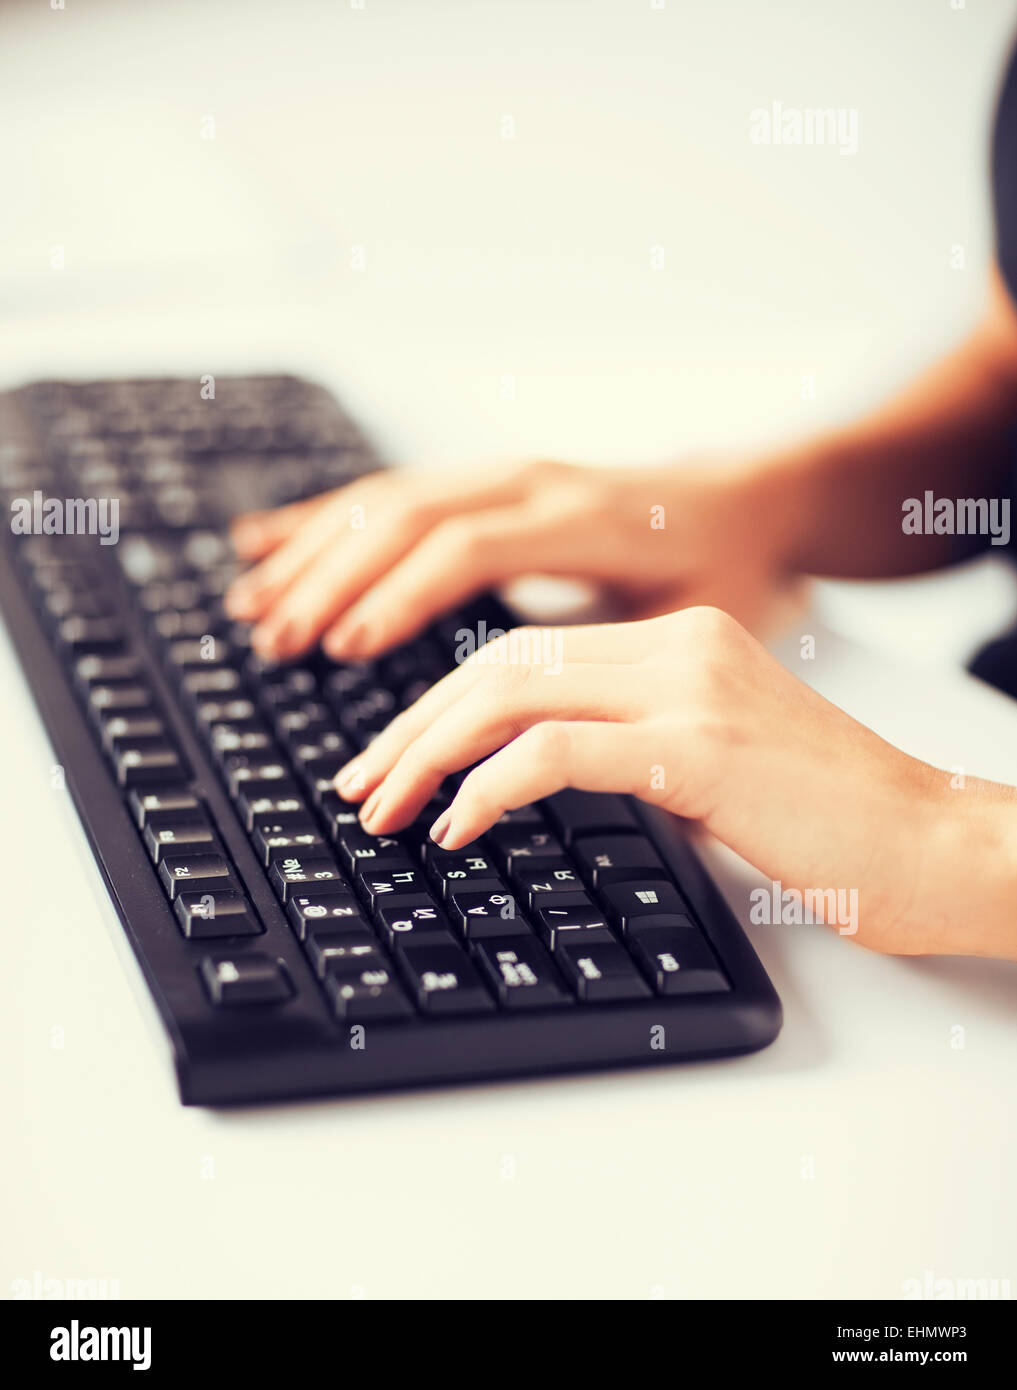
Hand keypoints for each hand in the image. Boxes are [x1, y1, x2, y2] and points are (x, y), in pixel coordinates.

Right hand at [224, 456, 799, 661]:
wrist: (753, 502)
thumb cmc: (732, 573)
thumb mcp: (696, 621)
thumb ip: (624, 664)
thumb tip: (552, 745)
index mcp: (581, 518)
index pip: (465, 548)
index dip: (398, 596)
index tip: (343, 649)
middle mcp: (533, 485)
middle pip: (407, 517)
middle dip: (333, 580)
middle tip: (277, 644)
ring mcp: (507, 478)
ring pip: (389, 499)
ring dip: (316, 550)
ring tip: (254, 604)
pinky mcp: (490, 486)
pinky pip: (396, 492)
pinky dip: (330, 519)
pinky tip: (274, 540)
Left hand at [335, 607, 1016, 959]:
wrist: (933, 844)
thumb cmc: (830, 821)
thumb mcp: (712, 763)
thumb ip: (633, 746)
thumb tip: (536, 771)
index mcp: (678, 639)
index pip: (526, 651)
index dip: (442, 699)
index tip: (392, 753)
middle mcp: (678, 645)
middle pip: (501, 664)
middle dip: (412, 725)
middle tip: (359, 784)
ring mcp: (689, 687)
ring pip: (512, 695)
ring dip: (428, 754)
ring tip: (381, 809)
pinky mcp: (698, 746)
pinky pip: (556, 750)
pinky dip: (488, 786)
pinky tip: (454, 827)